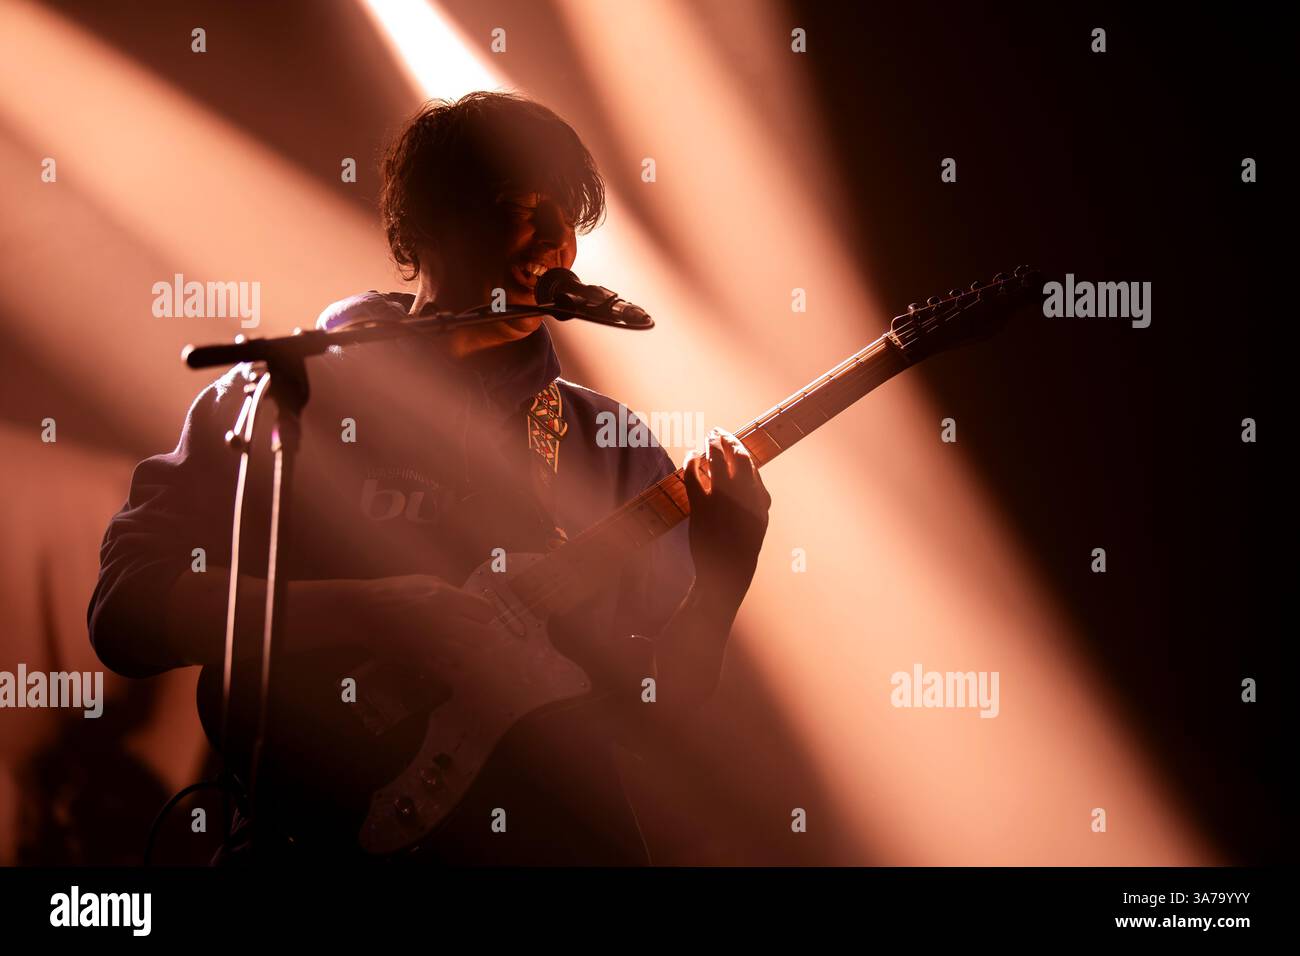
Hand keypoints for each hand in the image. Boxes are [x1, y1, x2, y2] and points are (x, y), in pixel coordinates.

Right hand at [342, 574, 496, 671]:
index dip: (483, 618)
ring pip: (470, 655)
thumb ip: (450, 593)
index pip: (485, 611)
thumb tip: (467, 602)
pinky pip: (449, 669)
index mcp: (449, 597)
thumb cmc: (392, 592)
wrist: (363, 610)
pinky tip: (448, 666)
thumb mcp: (426, 582)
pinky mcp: (424, 658)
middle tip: (472, 642)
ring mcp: (436, 640)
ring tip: (462, 655)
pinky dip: (453, 669)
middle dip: (481, 639)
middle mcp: (447, 618)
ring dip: (469, 656)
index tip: (477, 621)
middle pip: (483, 635)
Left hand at [683, 428, 771, 600]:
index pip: (751, 465)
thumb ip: (754, 498)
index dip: (740, 450)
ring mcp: (723, 499)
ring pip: (716, 459)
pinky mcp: (702, 506)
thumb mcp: (757, 521)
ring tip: (706, 438)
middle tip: (718, 432)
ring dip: (711, 444)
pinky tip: (691, 456)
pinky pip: (694, 474)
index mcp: (760, 499)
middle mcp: (744, 496)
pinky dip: (691, 461)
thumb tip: (748, 476)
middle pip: (737, 455)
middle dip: (728, 439)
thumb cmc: (742, 546)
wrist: (728, 571)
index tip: (733, 442)